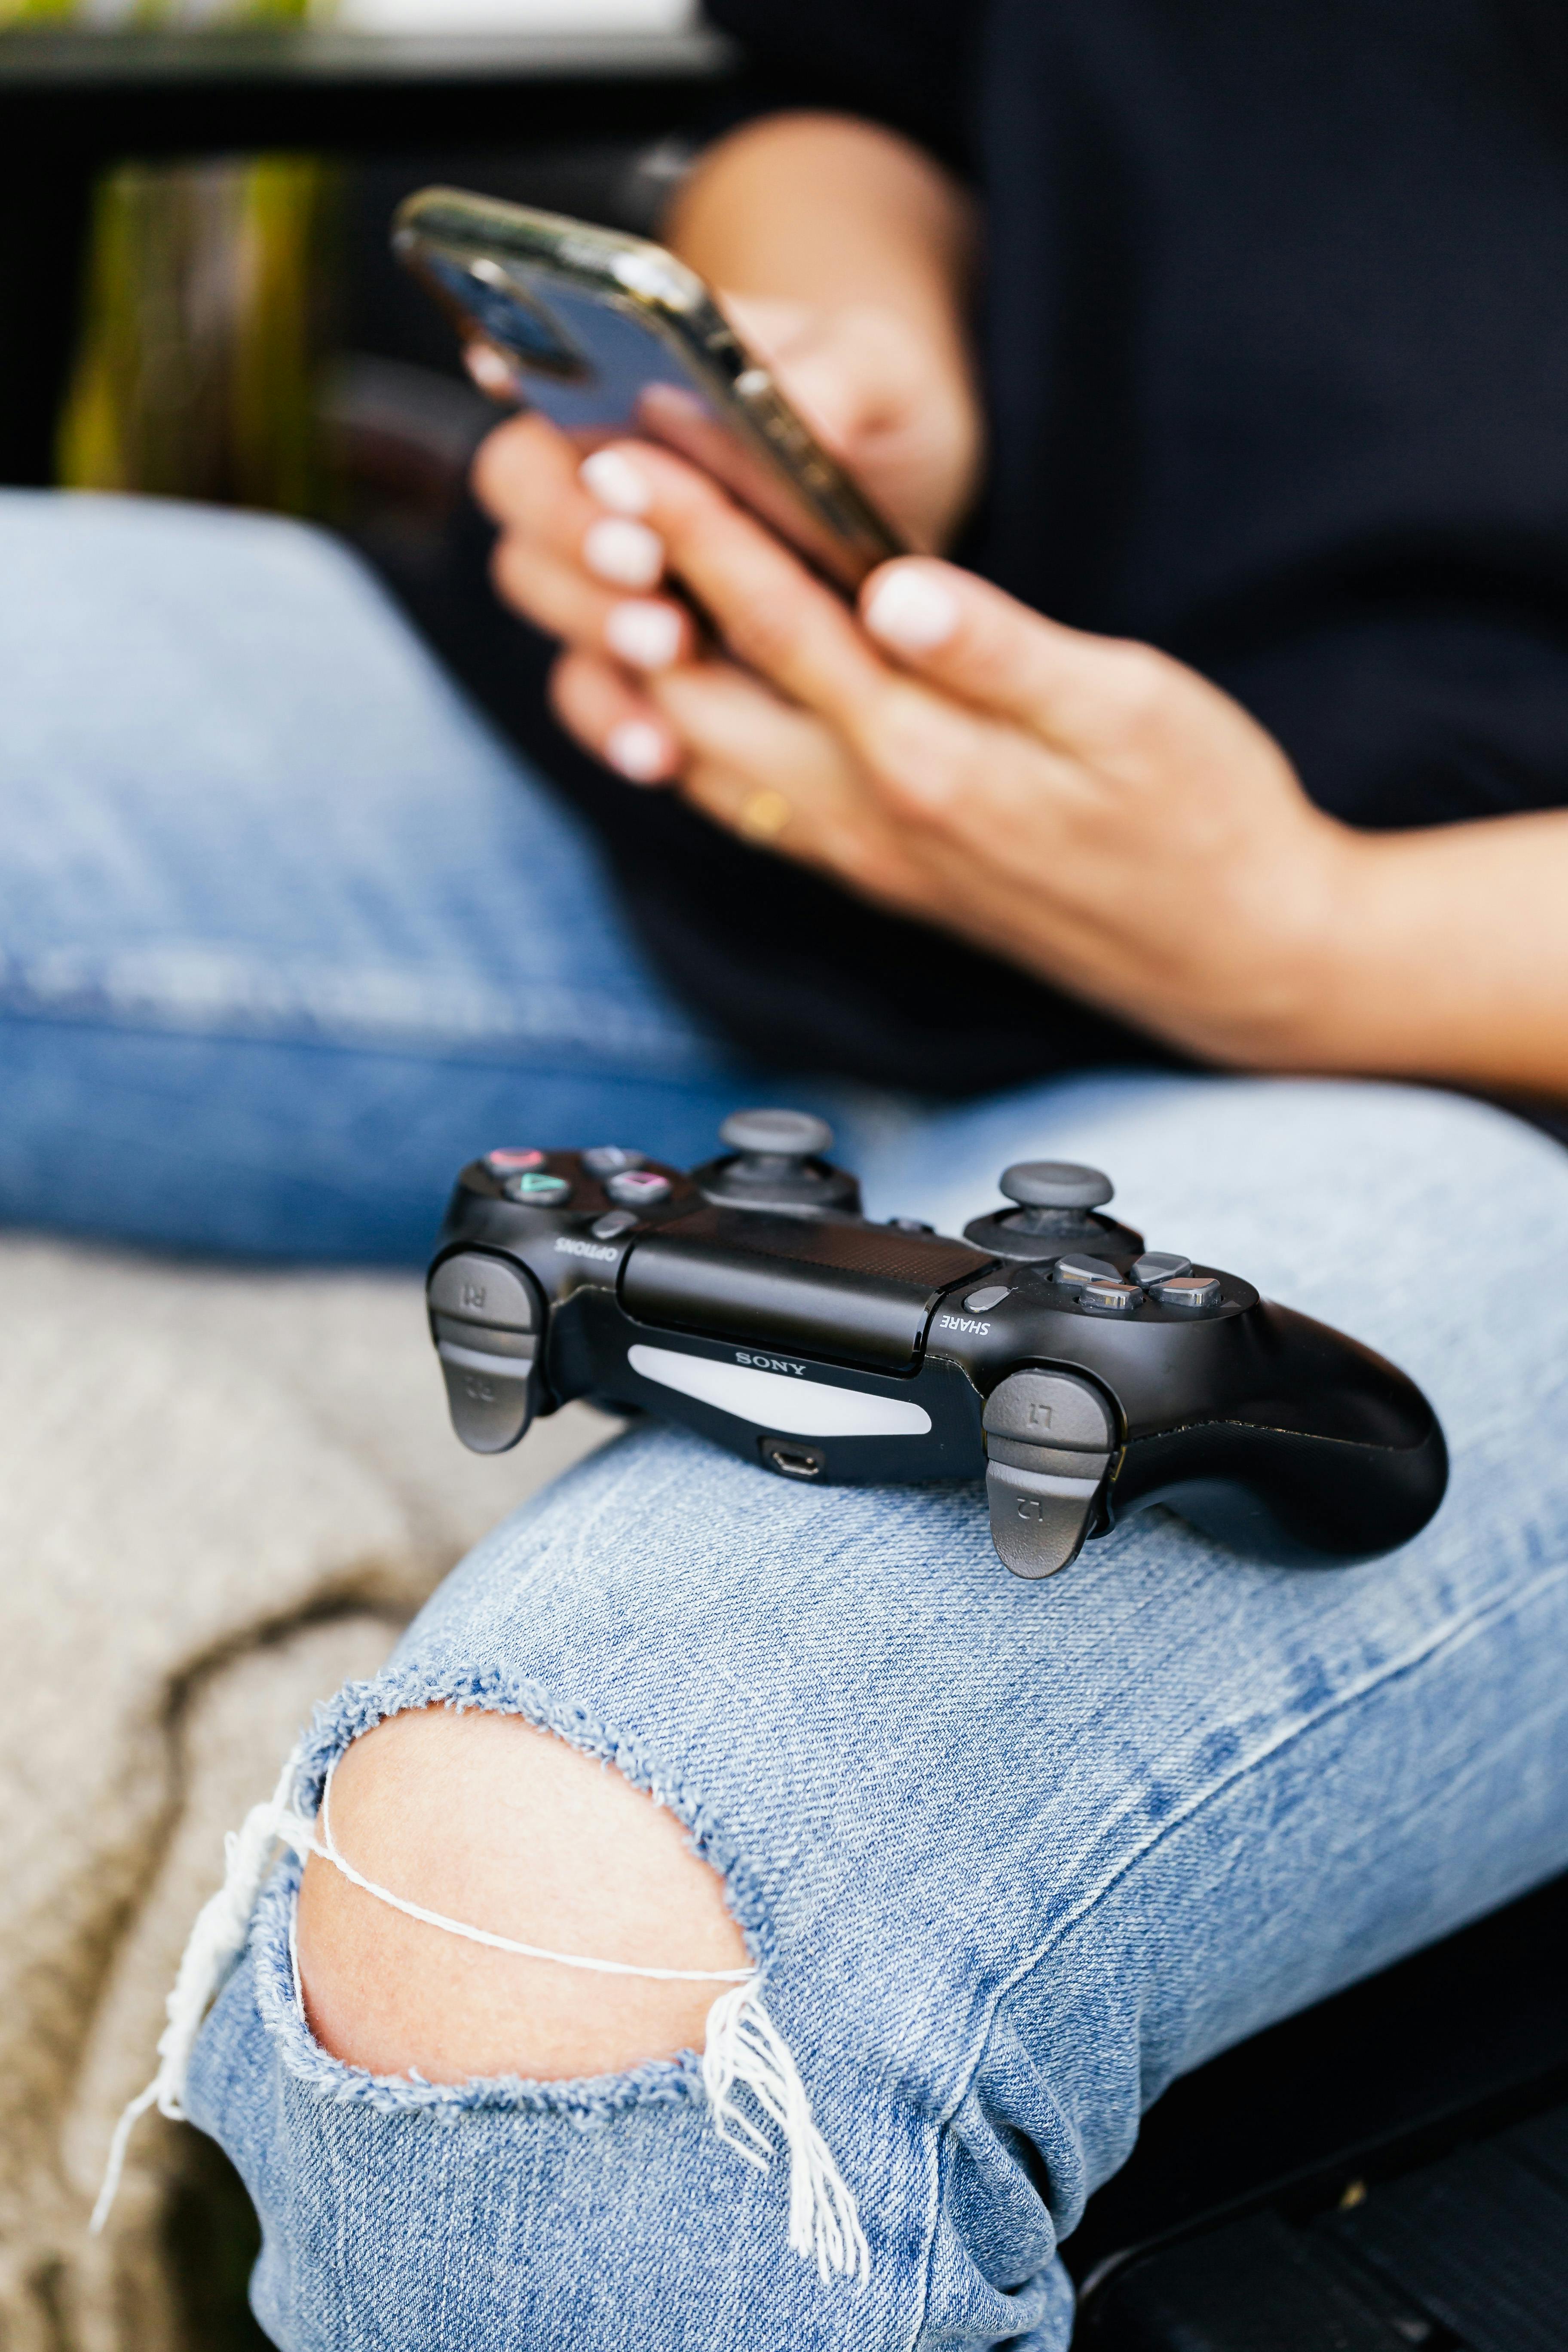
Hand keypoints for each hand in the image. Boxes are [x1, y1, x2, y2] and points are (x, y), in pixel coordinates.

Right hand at [472, 292, 980, 776]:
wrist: (906, 497)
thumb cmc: (874, 408)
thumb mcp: (877, 370)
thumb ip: (834, 377)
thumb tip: (800, 409)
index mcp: (621, 389)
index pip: (534, 401)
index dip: (546, 440)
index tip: (612, 482)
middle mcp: (593, 483)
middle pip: (525, 518)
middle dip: (578, 554)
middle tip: (647, 567)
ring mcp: (608, 577)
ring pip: (551, 605)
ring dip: (597, 631)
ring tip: (671, 648)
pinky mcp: (642, 660)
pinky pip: (596, 696)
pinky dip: (619, 723)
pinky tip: (661, 752)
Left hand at [536, 437, 1369, 1071]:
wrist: (1233, 956)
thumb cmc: (1202, 817)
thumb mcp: (1128, 711)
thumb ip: (1003, 653)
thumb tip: (898, 588)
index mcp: (926, 760)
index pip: (781, 625)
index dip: (701, 532)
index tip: (631, 454)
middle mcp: (870, 817)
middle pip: (706, 698)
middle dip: (634, 595)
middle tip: (579, 504)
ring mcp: (866, 855)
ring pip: (707, 766)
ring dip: (644, 676)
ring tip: (604, 585)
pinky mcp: (881, 872)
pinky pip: (748, 808)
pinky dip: (692, 744)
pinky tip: (677, 697)